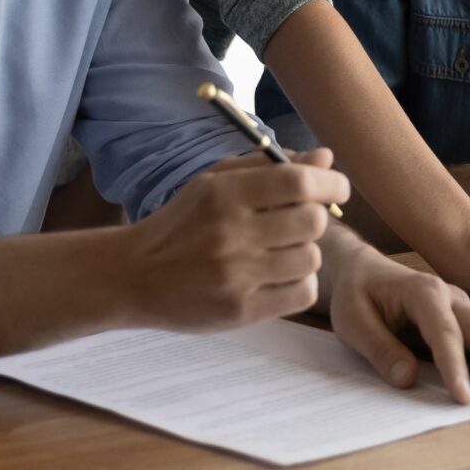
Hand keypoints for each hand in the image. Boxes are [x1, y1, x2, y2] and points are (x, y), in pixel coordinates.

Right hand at [122, 148, 345, 329]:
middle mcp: (231, 233)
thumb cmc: (181, 223)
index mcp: (224, 194)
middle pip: (313, 222)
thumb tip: (325, 159)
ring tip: (280, 251)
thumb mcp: (215, 182)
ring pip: (311, 259)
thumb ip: (270, 167)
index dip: (330, 183)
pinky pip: (301, 293)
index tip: (336, 188)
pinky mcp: (240, 310)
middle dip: (315, 219)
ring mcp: (236, 275)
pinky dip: (299, 282)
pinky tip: (277, 275)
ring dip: (305, 252)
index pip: (298, 183)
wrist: (133, 275)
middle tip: (299, 222)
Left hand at [328, 247, 469, 404]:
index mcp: (423, 292)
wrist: (363, 271)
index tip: (463, 399)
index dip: (454, 368)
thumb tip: (406, 378)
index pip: (444, 334)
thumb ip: (380, 348)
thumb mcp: (353, 321)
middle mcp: (450, 295)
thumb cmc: (357, 295)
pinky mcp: (466, 317)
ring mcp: (462, 305)